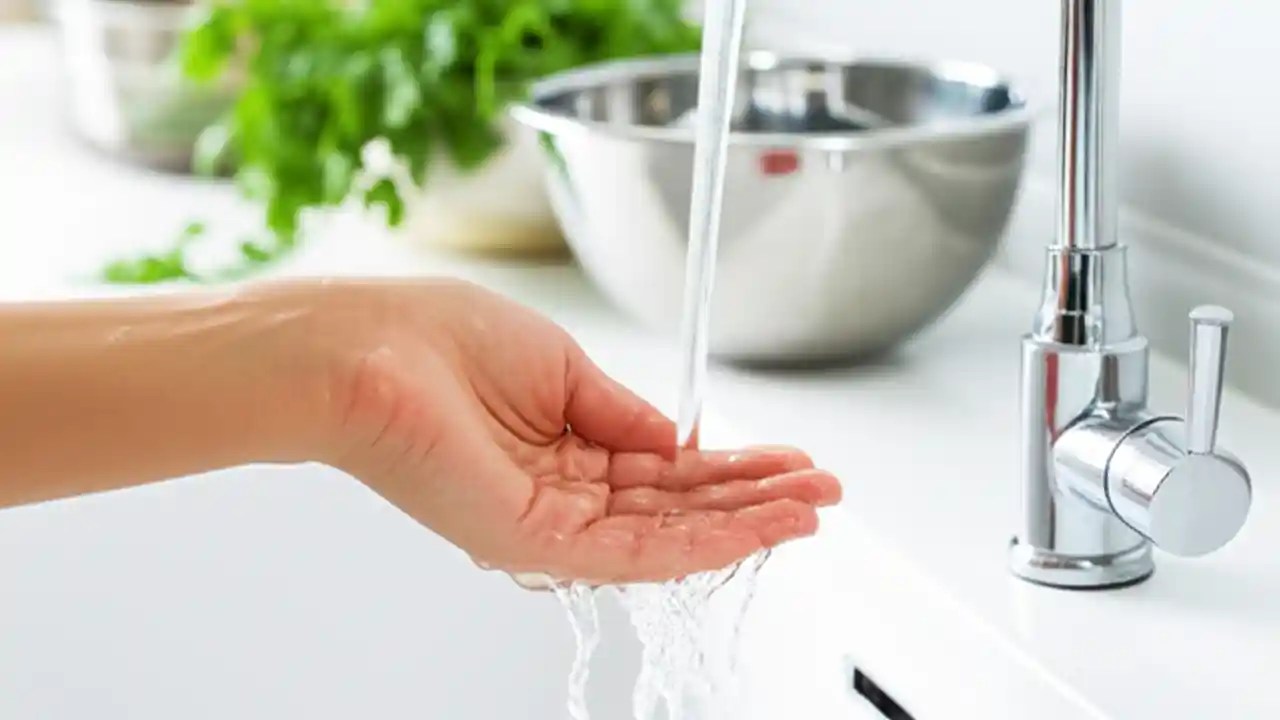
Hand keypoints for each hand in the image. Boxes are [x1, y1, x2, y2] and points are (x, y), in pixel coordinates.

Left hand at [308, 279, 841, 584]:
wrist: (367, 350)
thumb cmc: (441, 341)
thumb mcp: (560, 366)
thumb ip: (623, 413)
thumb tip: (680, 437)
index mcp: (563, 445)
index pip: (664, 467)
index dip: (730, 466)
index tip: (788, 460)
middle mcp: (561, 491)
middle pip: (675, 507)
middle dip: (752, 499)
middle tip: (821, 492)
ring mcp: (548, 521)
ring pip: (664, 535)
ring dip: (742, 523)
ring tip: (808, 511)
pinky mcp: (533, 540)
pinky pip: (631, 551)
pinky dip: (699, 542)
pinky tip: (752, 530)